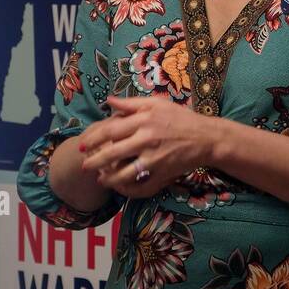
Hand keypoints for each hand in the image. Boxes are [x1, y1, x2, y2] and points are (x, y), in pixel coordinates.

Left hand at [76, 94, 219, 197]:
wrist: (206, 137)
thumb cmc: (181, 118)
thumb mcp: (157, 103)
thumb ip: (132, 103)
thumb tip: (109, 101)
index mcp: (143, 120)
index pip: (110, 130)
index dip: (93, 139)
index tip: (82, 144)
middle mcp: (146, 139)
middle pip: (113, 153)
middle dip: (94, 161)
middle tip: (84, 165)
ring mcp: (154, 158)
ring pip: (124, 172)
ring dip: (108, 178)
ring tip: (99, 179)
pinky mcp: (162, 172)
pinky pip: (141, 183)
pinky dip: (128, 187)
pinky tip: (120, 186)